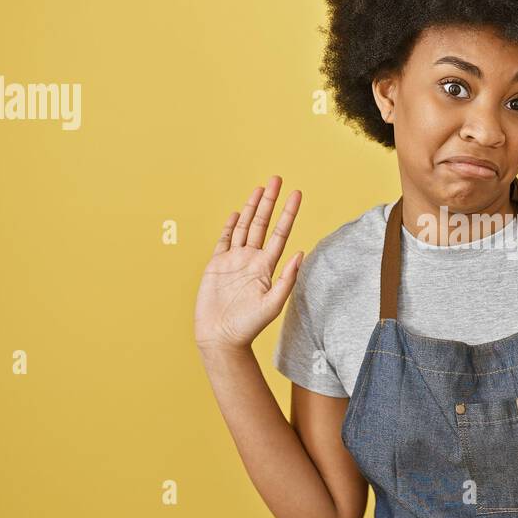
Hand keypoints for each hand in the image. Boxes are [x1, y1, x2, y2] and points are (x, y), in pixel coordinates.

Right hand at [194, 176, 302, 350]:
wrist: (221, 337)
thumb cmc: (249, 326)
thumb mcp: (273, 303)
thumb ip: (287, 279)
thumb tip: (301, 253)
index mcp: (266, 266)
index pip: (280, 233)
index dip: (288, 213)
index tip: (297, 194)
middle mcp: (251, 259)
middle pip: (262, 223)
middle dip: (270, 201)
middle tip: (277, 179)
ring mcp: (234, 260)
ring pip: (244, 227)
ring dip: (252, 208)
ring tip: (260, 189)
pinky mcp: (216, 265)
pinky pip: (224, 240)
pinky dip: (230, 226)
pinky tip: (237, 214)